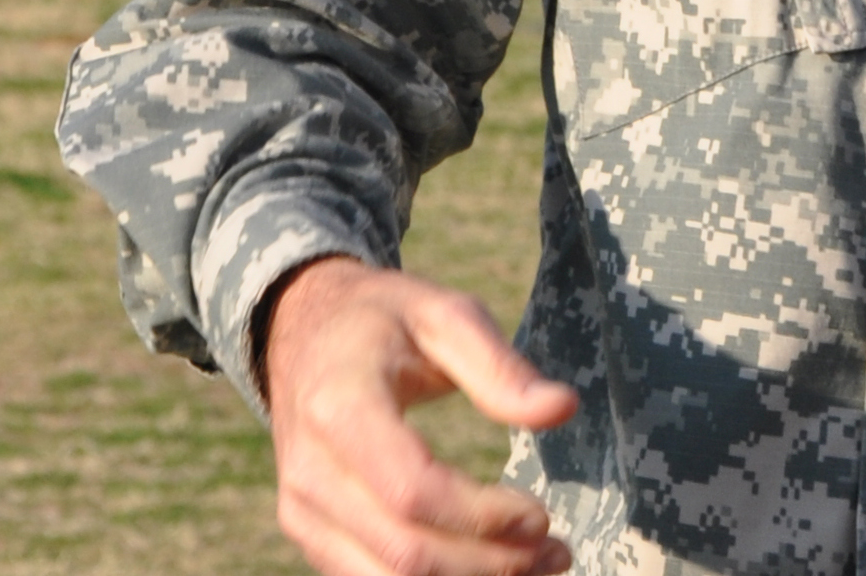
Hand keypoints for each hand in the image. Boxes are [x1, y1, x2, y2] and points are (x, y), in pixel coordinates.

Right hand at [260, 254, 580, 575]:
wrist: (306, 330)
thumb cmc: (386, 319)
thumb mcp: (445, 314)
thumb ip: (500, 367)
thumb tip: (564, 409)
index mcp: (340, 408)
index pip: (412, 491)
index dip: (481, 516)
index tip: (540, 514)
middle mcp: (310, 471)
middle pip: (401, 550)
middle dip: (487, 563)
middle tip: (555, 550)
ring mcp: (301, 509)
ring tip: (538, 564)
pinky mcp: (308, 532)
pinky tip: (486, 567)